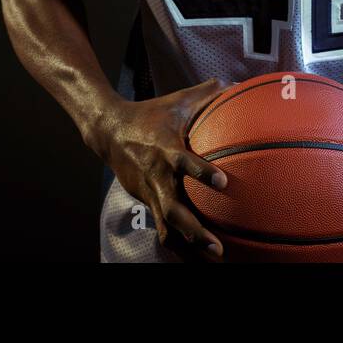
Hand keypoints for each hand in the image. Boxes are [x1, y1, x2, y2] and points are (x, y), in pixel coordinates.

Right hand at [92, 77, 233, 261]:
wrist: (108, 131)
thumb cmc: (150, 114)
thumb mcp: (176, 101)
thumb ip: (206, 94)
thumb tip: (234, 83)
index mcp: (166, 149)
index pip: (184, 162)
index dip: (201, 172)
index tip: (223, 181)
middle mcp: (157, 175)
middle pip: (174, 208)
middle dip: (195, 229)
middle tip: (217, 245)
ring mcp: (149, 192)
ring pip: (168, 225)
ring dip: (189, 244)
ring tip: (214, 258)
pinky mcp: (145, 201)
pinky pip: (163, 227)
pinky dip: (178, 244)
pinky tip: (195, 259)